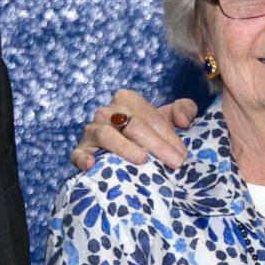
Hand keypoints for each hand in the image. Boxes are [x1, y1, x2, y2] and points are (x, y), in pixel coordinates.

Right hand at [70, 90, 195, 172]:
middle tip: (174, 163)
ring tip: (142, 159)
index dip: (168, 136)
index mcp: (127, 100)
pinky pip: (78, 153)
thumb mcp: (168, 119)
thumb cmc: (149, 134)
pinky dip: (84, 158)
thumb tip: (183, 120)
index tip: (182, 155)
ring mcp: (92, 131)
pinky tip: (92, 165)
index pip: (149, 117)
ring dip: (125, 148)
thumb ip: (185, 110)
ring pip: (107, 135)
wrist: (124, 153)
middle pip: (133, 126)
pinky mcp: (81, 151)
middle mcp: (107, 112)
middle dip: (156, 145)